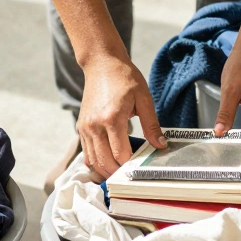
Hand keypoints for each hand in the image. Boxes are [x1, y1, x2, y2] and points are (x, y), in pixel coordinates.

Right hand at [78, 54, 166, 179]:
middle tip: (131, 175)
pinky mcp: (81, 127)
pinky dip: (96, 161)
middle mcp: (95, 126)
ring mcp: (85, 127)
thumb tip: (160, 144)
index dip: (130, 164)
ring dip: (106, 170)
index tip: (141, 166)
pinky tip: (107, 163)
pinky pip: (86, 152)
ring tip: (120, 173)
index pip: (120, 153)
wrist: (101, 64)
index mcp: (112, 119)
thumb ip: (152, 124)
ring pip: (93, 160)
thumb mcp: (144, 98)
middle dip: (118, 172)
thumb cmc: (124, 78)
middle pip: (105, 161)